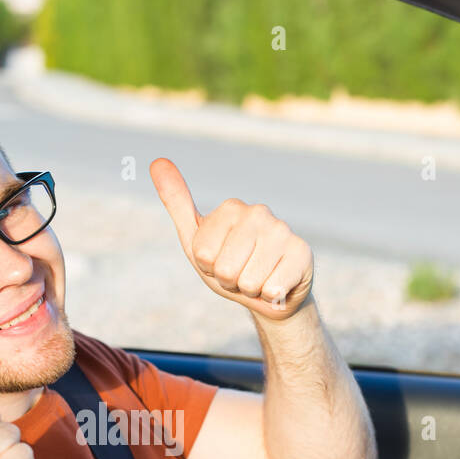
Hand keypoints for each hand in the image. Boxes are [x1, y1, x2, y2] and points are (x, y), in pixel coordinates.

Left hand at [150, 157, 312, 320]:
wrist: (269, 294)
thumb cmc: (230, 266)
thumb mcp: (197, 240)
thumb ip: (177, 203)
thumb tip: (156, 161)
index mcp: (231, 209)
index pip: (203, 254)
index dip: (209, 268)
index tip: (219, 263)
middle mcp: (259, 213)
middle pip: (224, 269)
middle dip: (230, 281)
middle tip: (241, 274)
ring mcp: (283, 231)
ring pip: (249, 282)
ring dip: (250, 289)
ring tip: (258, 278)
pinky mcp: (302, 253)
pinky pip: (272, 290)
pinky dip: (271, 296)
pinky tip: (277, 284)